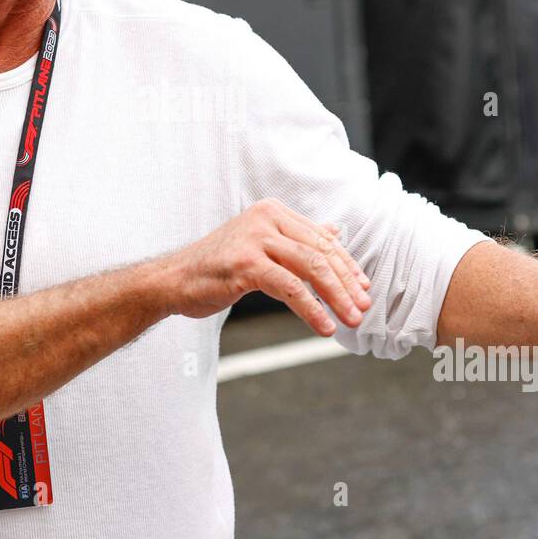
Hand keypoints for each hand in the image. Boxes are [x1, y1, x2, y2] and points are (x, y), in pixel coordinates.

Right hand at [167, 198, 372, 334]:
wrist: (173, 280)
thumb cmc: (217, 266)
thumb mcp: (260, 245)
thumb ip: (296, 238)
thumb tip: (334, 230)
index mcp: (273, 212)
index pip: (322, 239)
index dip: (347, 265)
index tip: (363, 288)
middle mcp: (266, 218)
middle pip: (320, 252)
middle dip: (347, 284)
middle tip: (362, 308)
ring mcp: (255, 239)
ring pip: (311, 267)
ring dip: (336, 297)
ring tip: (350, 320)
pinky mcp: (246, 263)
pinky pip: (290, 288)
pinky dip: (311, 309)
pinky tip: (323, 326)